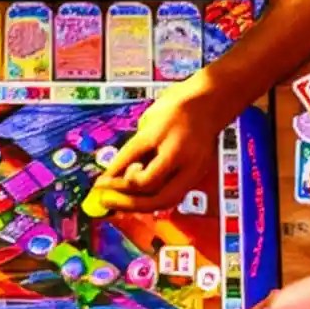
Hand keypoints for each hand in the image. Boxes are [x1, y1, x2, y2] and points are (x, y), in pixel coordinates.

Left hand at [94, 78, 238, 212]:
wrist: (210, 103)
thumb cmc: (176, 107)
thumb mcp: (148, 122)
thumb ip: (135, 149)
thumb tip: (116, 174)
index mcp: (163, 132)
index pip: (132, 159)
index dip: (113, 176)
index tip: (99, 185)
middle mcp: (179, 153)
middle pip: (151, 187)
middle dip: (125, 199)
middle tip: (106, 200)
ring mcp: (192, 168)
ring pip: (164, 200)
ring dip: (139, 206)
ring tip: (119, 204)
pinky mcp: (197, 177)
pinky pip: (172, 197)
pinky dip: (153, 202)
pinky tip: (138, 201)